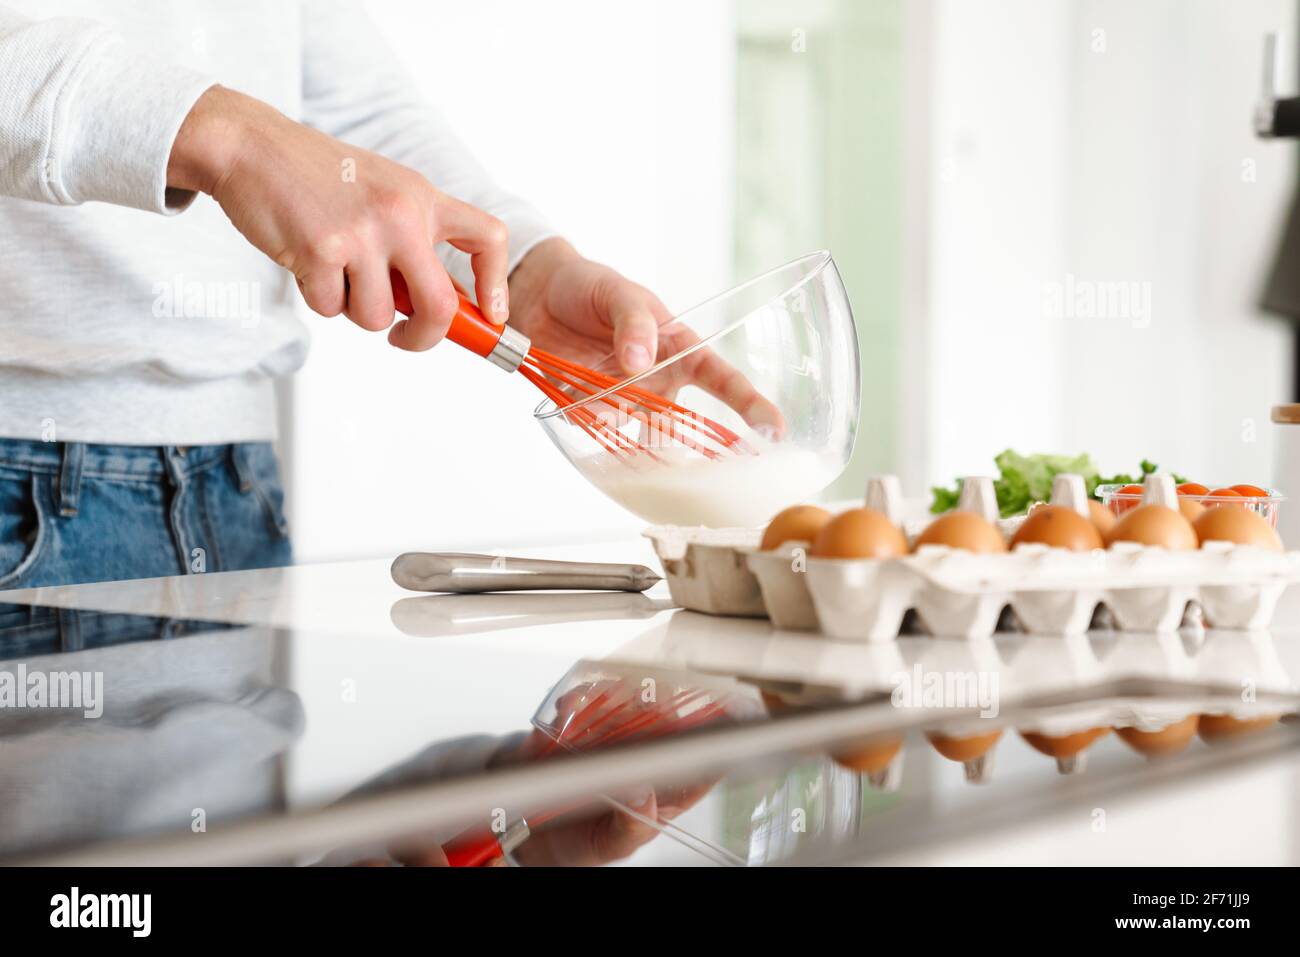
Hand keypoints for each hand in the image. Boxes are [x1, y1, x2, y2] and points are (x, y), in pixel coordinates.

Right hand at [167, 85, 508, 349]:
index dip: (496, 284)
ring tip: (336, 272)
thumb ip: (413, 241)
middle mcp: (402, 214)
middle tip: (405, 337)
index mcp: (423, 198)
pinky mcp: (322, 249)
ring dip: (354, 310)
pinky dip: (318, 298)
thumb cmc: (317, 177)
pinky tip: (307, 261)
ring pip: (377, 317)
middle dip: (424, 337)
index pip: (488, 237)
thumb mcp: (383, 193)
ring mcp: (363, 233)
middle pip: (441, 306)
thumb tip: (438, 303)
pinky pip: (331, 308)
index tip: (490, 315)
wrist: (253, 146)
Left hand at [508, 239, 783, 432]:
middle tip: (699, 477)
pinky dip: (589, 428)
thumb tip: (640, 362)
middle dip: (693, 455)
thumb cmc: (590, 286)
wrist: (537, 294)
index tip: (774, 430)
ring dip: (626, 434)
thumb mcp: (619, 293)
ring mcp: (625, 401)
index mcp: (680, 351)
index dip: (751, 405)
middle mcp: (659, 383)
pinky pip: (596, 431)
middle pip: (686, 427)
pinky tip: (580, 415)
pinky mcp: (589, 410)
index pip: (724, 381)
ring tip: (610, 418)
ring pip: (637, 436)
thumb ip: (634, 324)